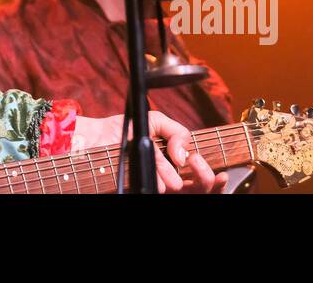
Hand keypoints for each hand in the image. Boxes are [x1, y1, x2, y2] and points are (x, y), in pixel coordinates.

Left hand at [73, 112, 226, 192]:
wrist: (89, 139)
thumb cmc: (119, 131)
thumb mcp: (153, 121)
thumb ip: (176, 131)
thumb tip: (184, 153)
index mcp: (174, 161)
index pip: (203, 175)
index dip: (216, 176)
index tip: (223, 173)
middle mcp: (169, 177)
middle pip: (201, 187)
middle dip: (204, 175)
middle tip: (192, 162)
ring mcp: (155, 184)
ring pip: (185, 191)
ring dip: (177, 177)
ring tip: (164, 167)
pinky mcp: (140, 188)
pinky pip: (156, 190)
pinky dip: (160, 182)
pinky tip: (159, 178)